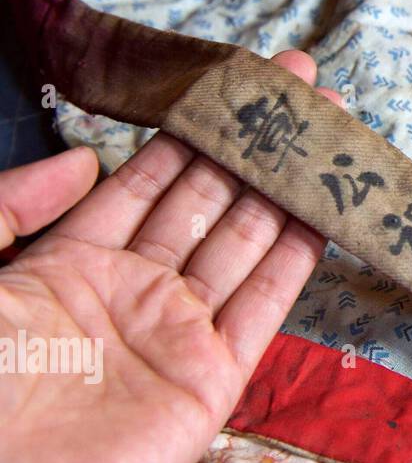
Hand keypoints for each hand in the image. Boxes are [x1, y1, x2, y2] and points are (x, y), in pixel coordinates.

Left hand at [0, 50, 339, 462]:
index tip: (232, 83)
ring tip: (328, 131)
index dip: (191, 132)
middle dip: (253, 144)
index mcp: (71, 265)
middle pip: (207, 202)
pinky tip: (325, 209)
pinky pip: (263, 305)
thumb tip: (87, 159)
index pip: (147, 183)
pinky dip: (298, 257)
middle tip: (299, 85)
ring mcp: (178, 332)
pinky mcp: (212, 378)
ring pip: (246, 242)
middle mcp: (135, 290)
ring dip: (287, 186)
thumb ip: (11, 208)